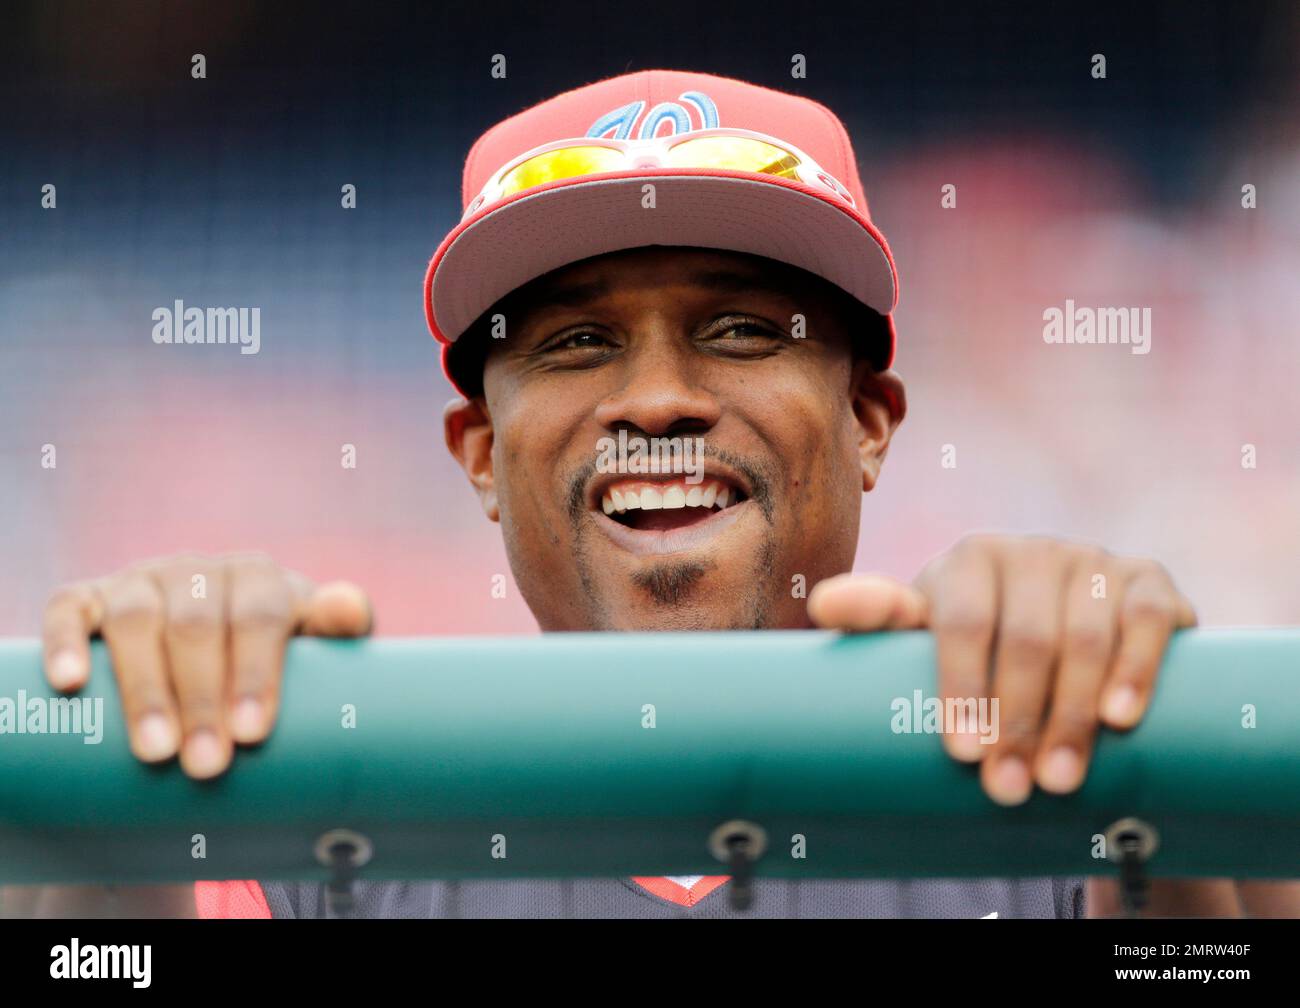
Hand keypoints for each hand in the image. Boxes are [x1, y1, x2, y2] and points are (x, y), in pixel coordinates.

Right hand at [41, 552, 371, 778]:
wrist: (213, 647)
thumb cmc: (273, 657)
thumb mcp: (311, 645)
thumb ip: (336, 630)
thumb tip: (351, 610)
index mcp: (259, 579)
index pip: (260, 616)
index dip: (255, 672)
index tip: (253, 732)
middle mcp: (199, 571)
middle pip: (197, 625)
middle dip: (201, 697)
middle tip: (207, 764)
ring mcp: (141, 581)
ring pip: (137, 620)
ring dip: (143, 687)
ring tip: (154, 751)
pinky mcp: (91, 597)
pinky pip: (70, 610)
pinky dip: (66, 644)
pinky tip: (69, 683)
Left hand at [807, 534, 1196, 804]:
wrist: (1060, 631)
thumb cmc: (973, 643)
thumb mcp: (923, 630)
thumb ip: (875, 617)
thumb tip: (823, 602)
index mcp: (968, 561)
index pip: (962, 621)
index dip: (961, 686)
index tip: (962, 753)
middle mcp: (1030, 551)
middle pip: (1026, 638)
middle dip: (1016, 720)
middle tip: (1008, 789)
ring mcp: (1092, 561)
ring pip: (1085, 637)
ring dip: (1073, 715)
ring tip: (1058, 780)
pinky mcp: (1147, 579)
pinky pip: (1146, 619)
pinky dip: (1136, 670)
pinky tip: (1122, 719)